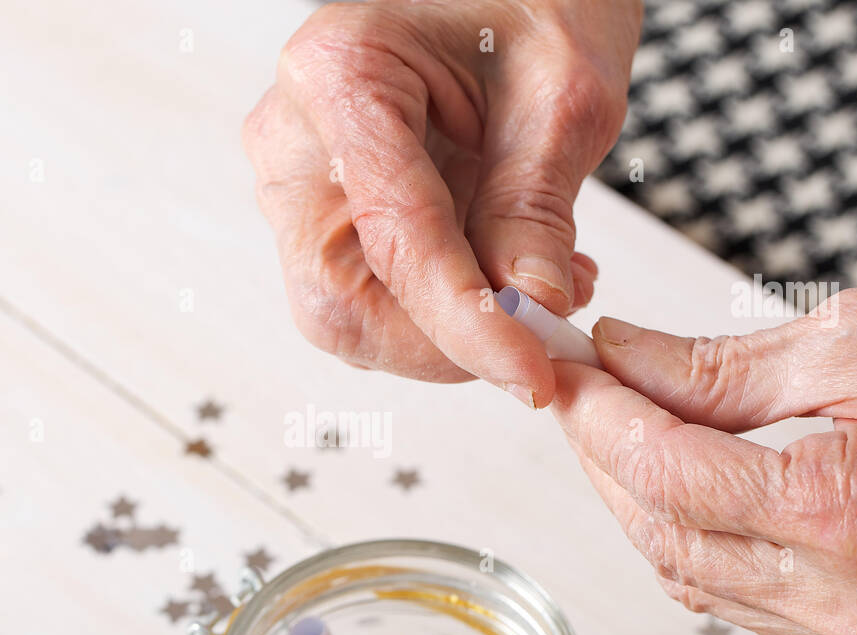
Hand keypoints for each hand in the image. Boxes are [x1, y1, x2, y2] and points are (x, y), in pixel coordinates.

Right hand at [243, 0, 641, 406]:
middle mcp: (294, 137)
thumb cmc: (529, 3)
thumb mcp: (562, 93)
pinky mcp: (322, 214)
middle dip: (444, 343)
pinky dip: (438, 319)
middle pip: (339, 300)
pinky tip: (503, 281)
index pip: (394, 239)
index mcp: (340, 76)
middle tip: (541, 339)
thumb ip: (535, 208)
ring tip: (538, 292)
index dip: (467, 324)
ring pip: (344, 316)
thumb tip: (531, 314)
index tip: (533, 374)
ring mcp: (298, 182)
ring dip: (446, 336)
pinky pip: (363, 301)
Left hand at [552, 284, 856, 634]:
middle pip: (663, 531)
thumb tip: (617, 361)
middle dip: (605, 456)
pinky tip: (676, 484)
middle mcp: (856, 599)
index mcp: (856, 512)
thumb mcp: (855, 340)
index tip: (566, 370)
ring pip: (687, 574)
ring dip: (638, 500)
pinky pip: (734, 600)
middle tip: (580, 392)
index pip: (668, 472)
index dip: (598, 416)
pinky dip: (690, 540)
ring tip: (620, 428)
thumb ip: (714, 368)